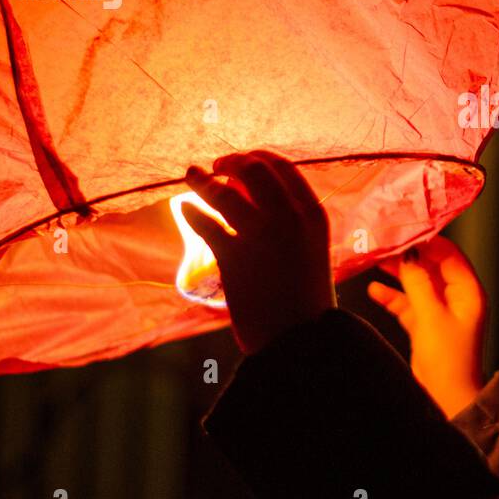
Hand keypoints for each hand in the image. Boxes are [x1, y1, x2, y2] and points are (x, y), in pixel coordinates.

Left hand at [182, 151, 335, 355]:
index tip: (242, 161)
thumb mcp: (309, 250)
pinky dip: (192, 211)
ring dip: (202, 180)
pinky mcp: (233, 257)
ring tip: (192, 176)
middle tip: (216, 167)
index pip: (283, 167)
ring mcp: (261, 236)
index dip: (257, 158)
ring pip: (223, 192)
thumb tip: (246, 192)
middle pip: (253, 170)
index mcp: (313, 215)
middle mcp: (289, 218)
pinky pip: (205, 222)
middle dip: (231, 163)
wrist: (302, 340)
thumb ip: (288, 220)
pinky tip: (185, 208)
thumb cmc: (305, 299)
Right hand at [368, 236, 486, 417]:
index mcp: (468, 292)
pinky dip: (393, 296)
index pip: (449, 255)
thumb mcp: (431, 317)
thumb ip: (418, 284)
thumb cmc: (448, 360)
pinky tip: (375, 290)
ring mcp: (440, 312)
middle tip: (385, 244)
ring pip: (418, 284)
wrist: (447, 399)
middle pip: (432, 267)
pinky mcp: (426, 326)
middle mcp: (456, 298)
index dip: (428, 242)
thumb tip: (408, 256)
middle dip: (409, 256)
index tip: (405, 233)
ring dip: (398, 274)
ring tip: (375, 260)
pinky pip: (409, 304)